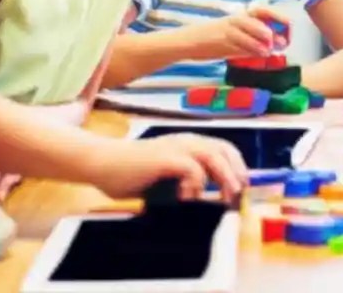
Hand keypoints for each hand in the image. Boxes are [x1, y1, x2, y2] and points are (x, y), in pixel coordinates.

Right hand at [93, 135, 248, 201]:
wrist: (102, 162)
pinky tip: (189, 199)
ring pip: (212, 155)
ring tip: (225, 198)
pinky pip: (191, 168)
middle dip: (236, 172)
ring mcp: (175, 147)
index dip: (236, 166)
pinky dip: (196, 185)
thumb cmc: (130, 172)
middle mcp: (185, 141)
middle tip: (237, 195)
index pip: (222, 148)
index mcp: (187, 143)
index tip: (241, 187)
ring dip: (224, 177)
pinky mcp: (164, 157)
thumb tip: (203, 202)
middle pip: (223, 150)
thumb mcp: (165, 178)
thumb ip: (183, 182)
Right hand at [192, 7, 288, 58]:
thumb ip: (249, 34)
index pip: (261, 10)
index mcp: (238, 15)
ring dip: (264, 43)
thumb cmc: (211, 36)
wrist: (188, 40)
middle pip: (258, 21)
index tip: (289, 24)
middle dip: (273, 31)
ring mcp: (228, 32)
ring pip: (251, 34)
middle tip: (283, 41)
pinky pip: (241, 46)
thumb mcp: (231, 30)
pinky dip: (253, 50)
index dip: (277, 15)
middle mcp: (234, 20)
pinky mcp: (222, 44)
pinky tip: (261, 54)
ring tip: (271, 50)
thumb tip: (273, 41)